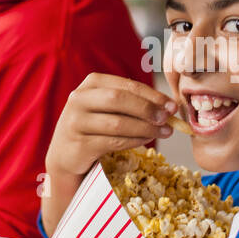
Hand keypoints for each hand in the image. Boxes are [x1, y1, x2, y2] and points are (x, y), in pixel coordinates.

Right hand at [45, 73, 178, 177]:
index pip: (127, 85)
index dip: (152, 95)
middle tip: (168, 119)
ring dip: (145, 128)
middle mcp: (79, 99)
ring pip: (118, 123)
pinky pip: (113, 142)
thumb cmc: (95, 127)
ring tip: (164, 132)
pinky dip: (134, 141)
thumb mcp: (108, 108)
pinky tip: (147, 141)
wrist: (66, 154)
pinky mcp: (79, 145)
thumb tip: (169, 107)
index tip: (172, 106)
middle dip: (148, 109)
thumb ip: (132, 102)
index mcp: (91, 83)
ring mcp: (76, 122)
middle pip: (120, 99)